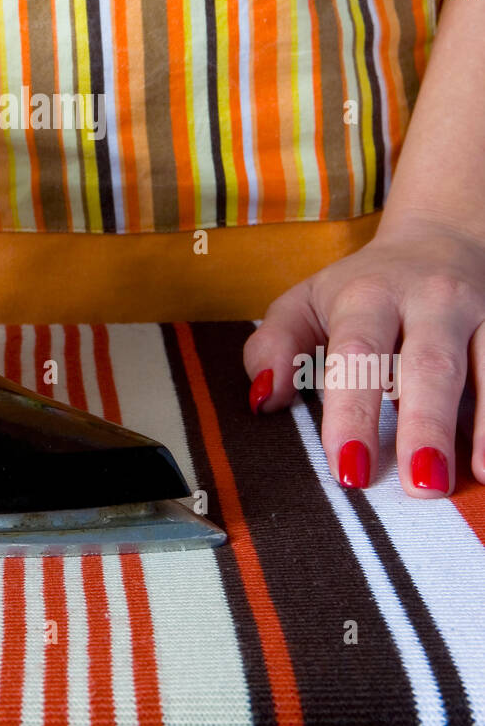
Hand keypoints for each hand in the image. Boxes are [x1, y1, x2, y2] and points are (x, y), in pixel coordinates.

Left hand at [242, 215, 484, 497]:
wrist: (440, 239)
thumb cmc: (362, 289)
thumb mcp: (306, 302)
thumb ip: (274, 347)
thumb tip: (263, 399)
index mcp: (368, 296)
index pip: (358, 354)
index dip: (352, 413)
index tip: (349, 469)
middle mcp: (430, 299)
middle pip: (431, 364)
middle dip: (425, 424)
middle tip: (419, 486)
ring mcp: (481, 312)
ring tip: (478, 476)